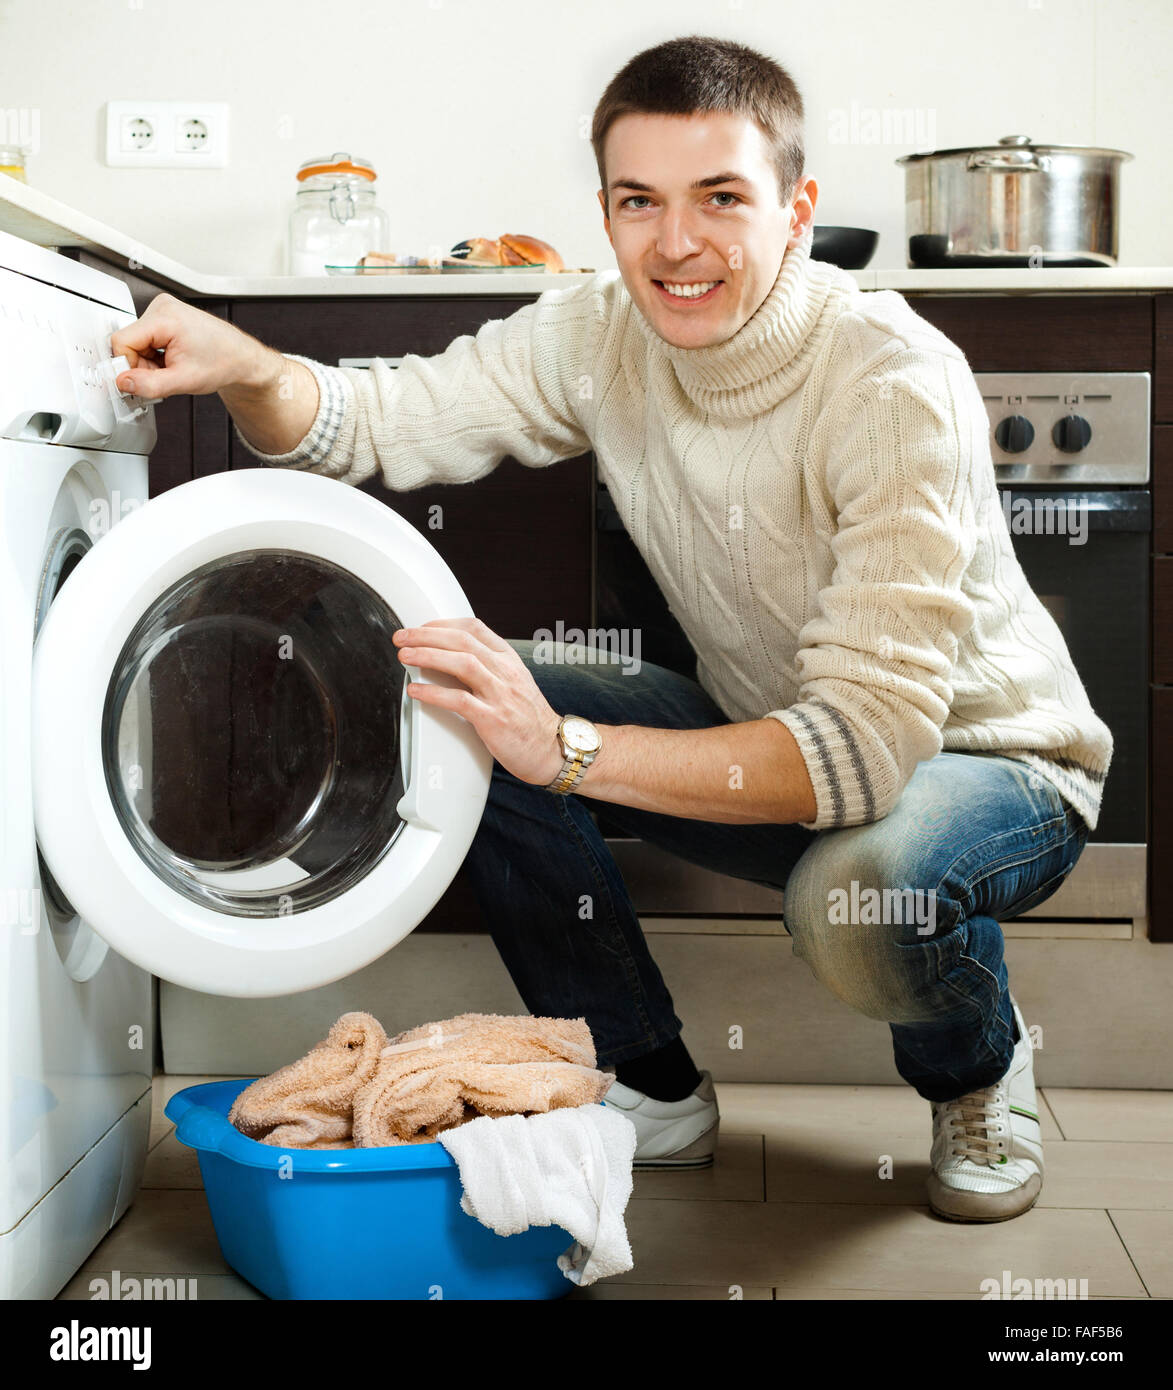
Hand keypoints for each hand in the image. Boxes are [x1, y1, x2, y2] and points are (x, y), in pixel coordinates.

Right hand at [109, 293, 281, 399]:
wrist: (240, 357)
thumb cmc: (222, 363)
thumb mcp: (184, 381)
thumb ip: (150, 385)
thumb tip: (123, 383)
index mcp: (165, 317)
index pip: (121, 341)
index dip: (128, 366)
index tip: (141, 380)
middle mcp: (162, 307)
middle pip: (128, 342)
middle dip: (142, 365)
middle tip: (166, 374)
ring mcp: (163, 309)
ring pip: (135, 342)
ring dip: (148, 361)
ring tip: (172, 366)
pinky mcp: (165, 315)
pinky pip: (145, 339)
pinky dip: (154, 354)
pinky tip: (172, 359)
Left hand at [394, 618, 565, 785]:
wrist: (552, 750)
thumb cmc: (529, 719)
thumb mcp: (514, 682)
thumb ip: (488, 667)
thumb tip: (451, 657)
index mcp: (509, 660)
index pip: (474, 628)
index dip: (443, 624)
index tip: (421, 628)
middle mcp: (505, 673)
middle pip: (462, 641)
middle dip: (426, 635)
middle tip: (401, 637)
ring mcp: (500, 695)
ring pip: (462, 663)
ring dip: (428, 656)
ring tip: (405, 656)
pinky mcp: (493, 720)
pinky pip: (460, 701)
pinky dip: (434, 693)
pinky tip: (416, 691)